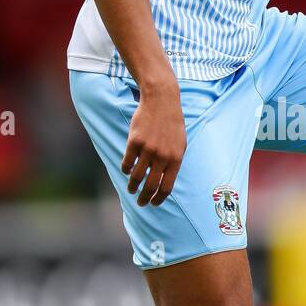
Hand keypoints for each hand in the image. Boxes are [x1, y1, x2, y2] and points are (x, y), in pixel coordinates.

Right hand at [121, 84, 186, 206]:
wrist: (162, 101)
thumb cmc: (172, 124)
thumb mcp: (180, 144)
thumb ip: (174, 163)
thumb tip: (165, 182)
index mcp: (175, 159)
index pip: (166, 187)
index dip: (159, 199)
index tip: (153, 204)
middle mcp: (162, 156)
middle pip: (150, 185)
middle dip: (144, 198)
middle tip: (140, 202)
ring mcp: (148, 149)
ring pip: (136, 176)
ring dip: (132, 186)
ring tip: (131, 189)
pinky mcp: (134, 142)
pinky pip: (127, 162)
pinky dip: (125, 169)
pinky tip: (126, 171)